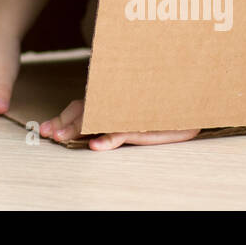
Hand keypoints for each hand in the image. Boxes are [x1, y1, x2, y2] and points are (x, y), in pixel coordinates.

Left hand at [40, 99, 198, 150]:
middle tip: (49, 133)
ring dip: (79, 128)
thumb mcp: (136, 121)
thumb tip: (89, 137)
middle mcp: (119, 102)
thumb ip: (113, 125)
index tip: (47, 128)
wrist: (198, 104)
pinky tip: (96, 145)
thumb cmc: (166, 112)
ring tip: (62, 138)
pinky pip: (125, 130)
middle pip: (86, 110)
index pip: (83, 106)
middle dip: (65, 123)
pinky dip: (110, 138)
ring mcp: (131, 110)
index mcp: (113, 100)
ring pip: (100, 117)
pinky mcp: (147, 123)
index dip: (64, 117)